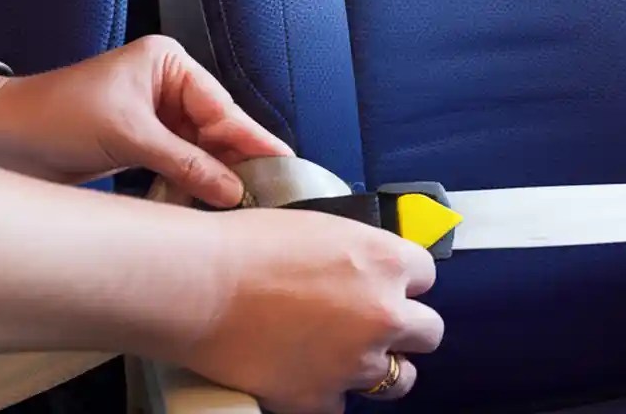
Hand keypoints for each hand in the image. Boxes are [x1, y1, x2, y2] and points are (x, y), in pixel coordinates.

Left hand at [0, 35, 290, 206]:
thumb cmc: (52, 116)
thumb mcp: (127, 137)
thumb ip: (186, 163)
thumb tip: (231, 188)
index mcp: (166, 64)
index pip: (220, 106)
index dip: (250, 138)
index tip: (281, 161)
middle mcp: (165, 86)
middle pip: (216, 128)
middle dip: (236, 159)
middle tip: (269, 187)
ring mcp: (155, 115)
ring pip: (201, 149)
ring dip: (216, 174)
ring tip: (244, 198)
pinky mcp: (142, 143)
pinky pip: (181, 162)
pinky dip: (193, 181)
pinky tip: (211, 197)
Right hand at [168, 208, 442, 413]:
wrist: (197, 286)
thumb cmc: (245, 246)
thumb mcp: (322, 228)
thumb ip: (359, 252)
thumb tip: (368, 266)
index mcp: (387, 262)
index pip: (426, 275)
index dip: (403, 280)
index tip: (386, 284)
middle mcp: (384, 313)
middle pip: (428, 331)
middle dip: (404, 327)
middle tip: (373, 322)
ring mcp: (356, 361)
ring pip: (399, 378)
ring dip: (379, 366)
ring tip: (347, 355)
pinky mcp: (321, 398)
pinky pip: (342, 403)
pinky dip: (327, 392)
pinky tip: (305, 372)